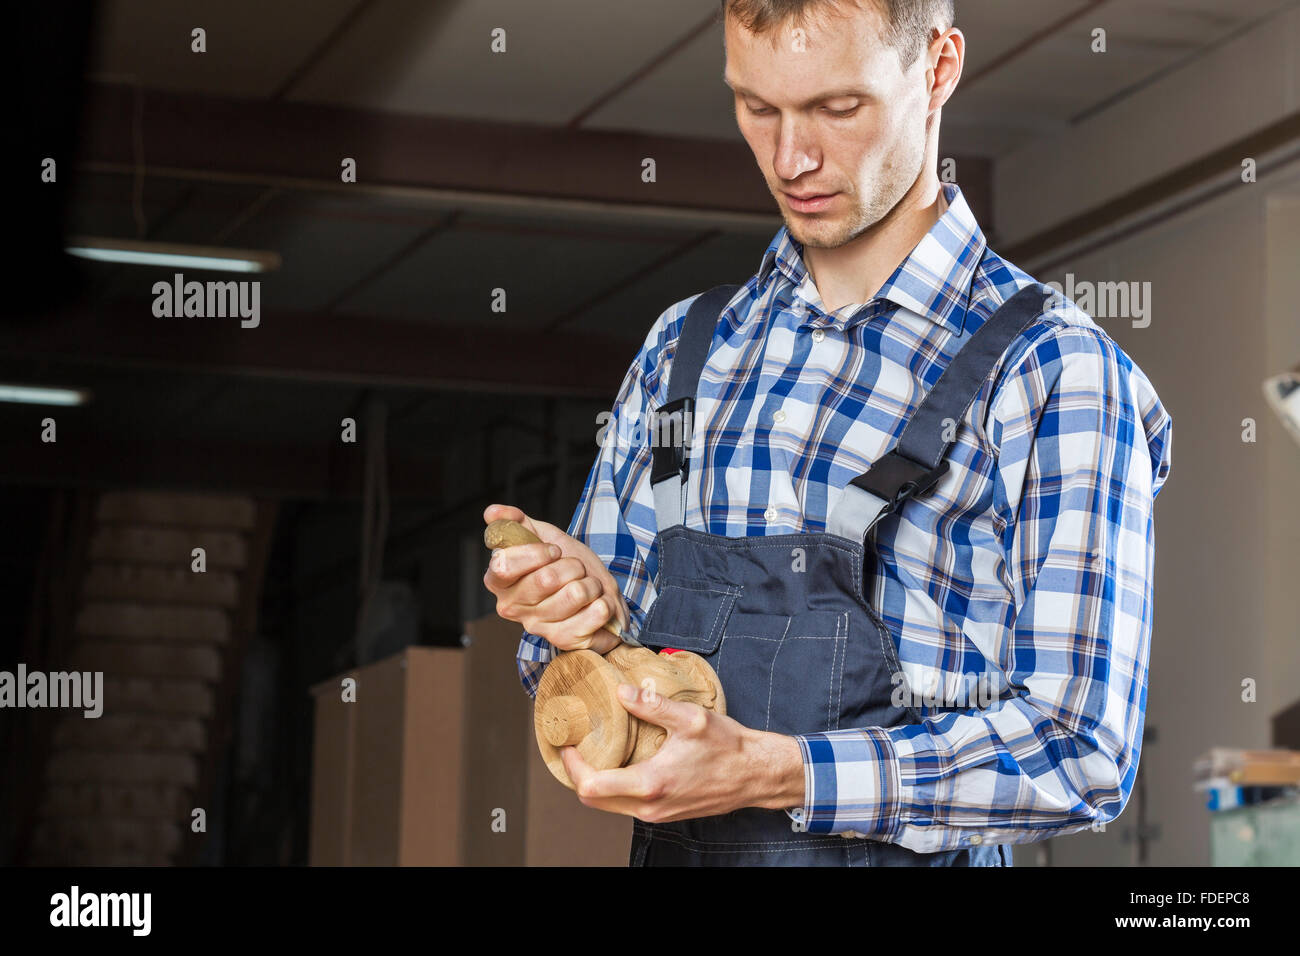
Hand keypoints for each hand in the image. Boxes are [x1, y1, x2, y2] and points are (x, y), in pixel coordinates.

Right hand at [482, 503, 628, 652]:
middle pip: (546, 578)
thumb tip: (491, 513)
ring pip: (574, 594)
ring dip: (591, 584)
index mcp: (500, 582)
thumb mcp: (543, 536)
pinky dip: (603, 604)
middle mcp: (513, 608)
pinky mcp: (565, 641)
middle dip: (572, 565)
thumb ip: (517, 522)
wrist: (597, 591)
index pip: (504, 566)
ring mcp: (538, 627)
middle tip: (576, 569)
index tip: (555, 551)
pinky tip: (597, 606)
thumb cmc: (566, 565)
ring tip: (588, 587)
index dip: (537, 553)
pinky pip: (592, 616)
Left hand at [560, 681, 805, 821]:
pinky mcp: (664, 813)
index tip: (569, 744)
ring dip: (595, 780)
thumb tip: (620, 691)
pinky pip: (625, 804)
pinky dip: (614, 786)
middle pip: (593, 799)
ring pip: (608, 804)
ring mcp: (656, 813)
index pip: (591, 785)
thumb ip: (652, 705)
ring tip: (594, 750)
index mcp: (651, 783)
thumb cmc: (728, 747)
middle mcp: (649, 806)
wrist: (755, 774)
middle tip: (575, 745)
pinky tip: (619, 762)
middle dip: (577, 773)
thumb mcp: (691, 719)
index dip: (572, 765)